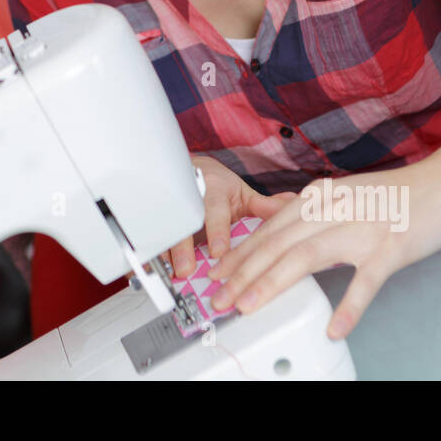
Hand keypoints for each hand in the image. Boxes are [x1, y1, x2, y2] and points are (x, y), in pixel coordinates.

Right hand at [134, 156, 290, 281]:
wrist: (184, 169)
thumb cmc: (214, 186)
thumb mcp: (241, 193)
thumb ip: (265, 207)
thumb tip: (296, 207)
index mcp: (213, 189)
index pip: (215, 210)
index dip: (216, 231)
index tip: (218, 252)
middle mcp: (188, 195)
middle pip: (182, 220)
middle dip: (182, 246)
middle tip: (185, 270)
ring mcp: (167, 204)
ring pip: (161, 226)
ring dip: (162, 250)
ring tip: (165, 272)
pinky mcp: (153, 215)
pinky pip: (146, 233)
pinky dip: (145, 251)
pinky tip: (144, 266)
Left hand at [205, 163, 440, 339]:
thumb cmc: (395, 194)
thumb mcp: (343, 195)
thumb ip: (312, 211)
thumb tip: (282, 226)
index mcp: (319, 198)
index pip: (268, 228)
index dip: (239, 253)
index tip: (216, 274)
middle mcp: (333, 209)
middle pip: (277, 243)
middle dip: (242, 273)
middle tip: (219, 297)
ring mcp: (361, 228)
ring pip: (306, 257)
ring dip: (272, 283)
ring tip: (249, 307)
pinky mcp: (390, 247)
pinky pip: (365, 281)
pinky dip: (348, 306)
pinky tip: (333, 327)